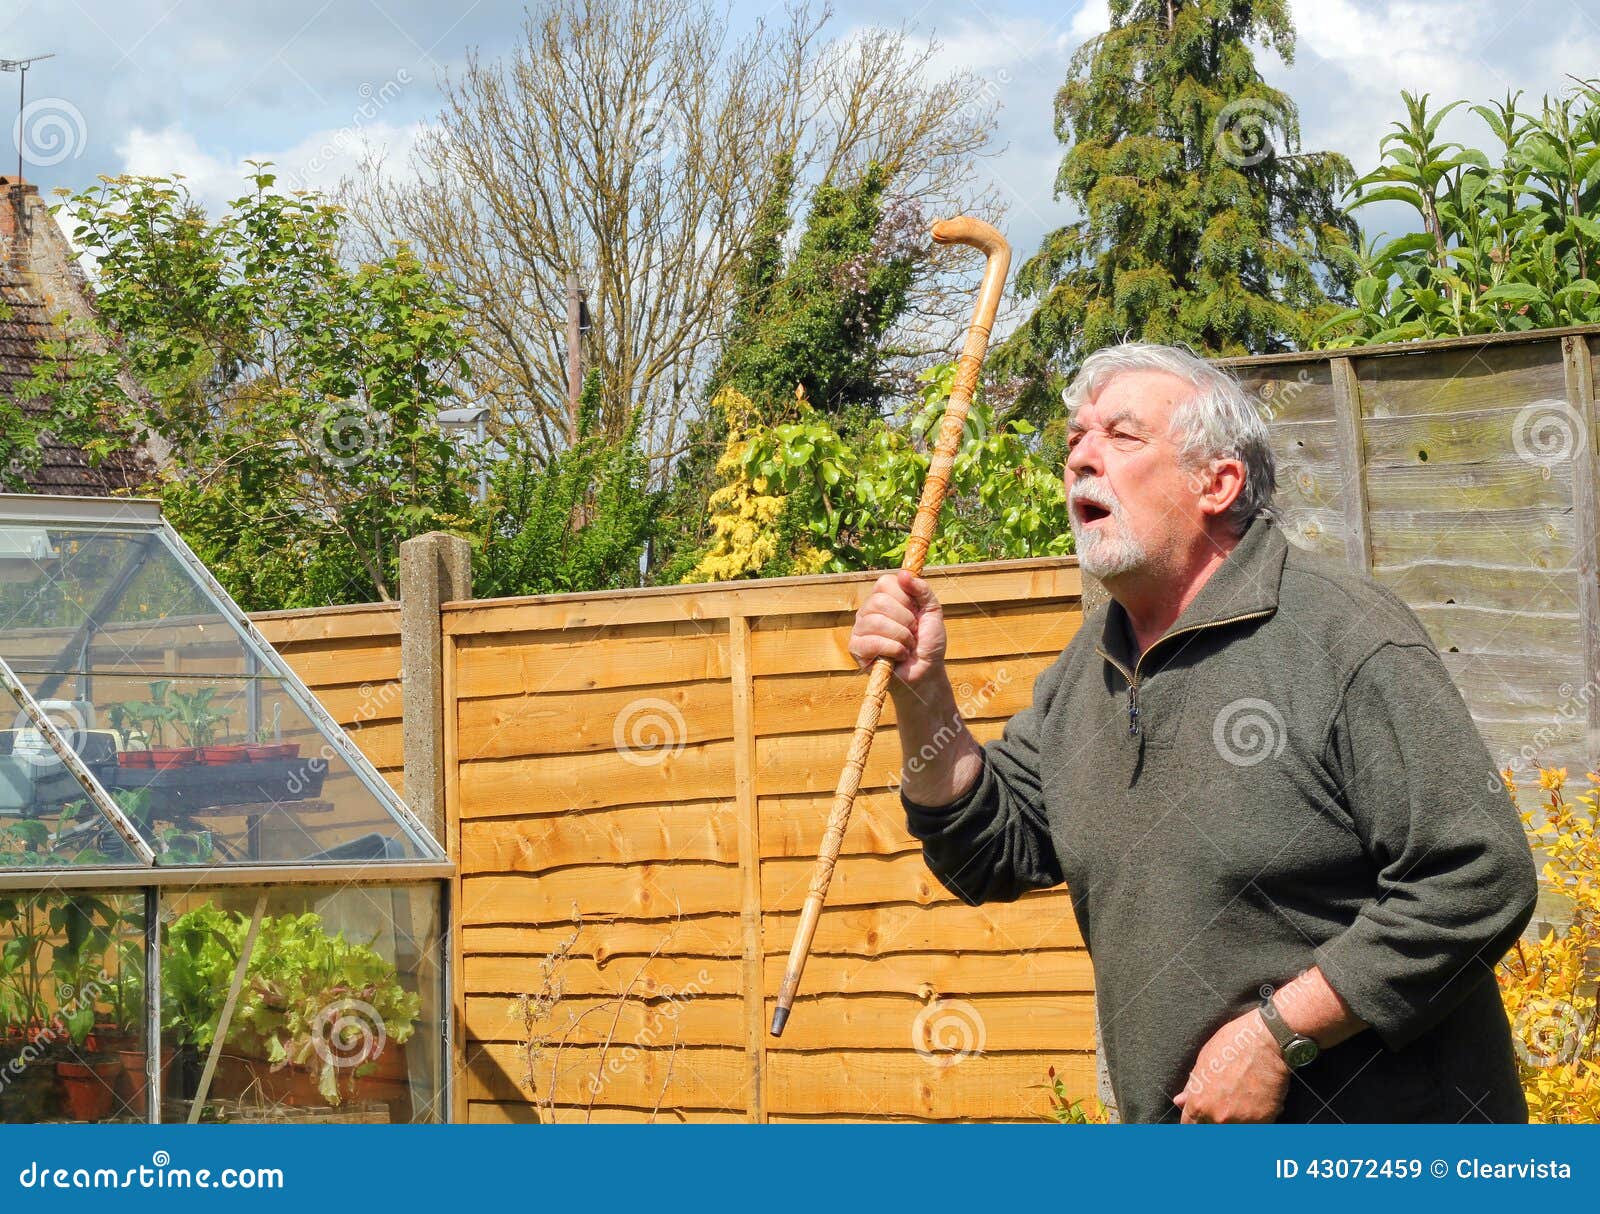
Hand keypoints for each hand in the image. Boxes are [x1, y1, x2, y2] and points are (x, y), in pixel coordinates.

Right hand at [848, 570, 946, 688]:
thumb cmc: (928, 641)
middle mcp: (868, 609)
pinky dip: (893, 649)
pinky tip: (899, 656)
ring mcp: (860, 628)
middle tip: (913, 632)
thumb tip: (904, 573)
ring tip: (908, 646)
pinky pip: (870, 641)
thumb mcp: (933, 611)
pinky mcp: (856, 648)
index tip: (916, 611)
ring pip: (875, 621)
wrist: (927, 670)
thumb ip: (922, 590)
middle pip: (879, 601)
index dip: (905, 597)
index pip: (885, 582)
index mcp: (885, 597)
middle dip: (905, 620)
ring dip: (901, 636)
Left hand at [1173, 1009, 1290, 1123]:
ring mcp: (1241, 1122)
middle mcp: (1217, 1117)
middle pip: (1211, 1134)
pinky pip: (1257, 1129)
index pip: (1189, 1126)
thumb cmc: (1233, 1045)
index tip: (1201, 1122)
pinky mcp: (1264, 1122)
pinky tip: (1260, 1104)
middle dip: (1216, 1125)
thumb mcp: (1204, 1061)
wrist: (1266, 1041)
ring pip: (1235, 1134)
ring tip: (1244, 1106)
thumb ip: (1192, 1087)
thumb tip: (1180, 1101)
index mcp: (1198, 1102)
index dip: (1195, 1124)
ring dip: (1238, 1125)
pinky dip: (1258, 1121)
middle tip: (1227, 1110)